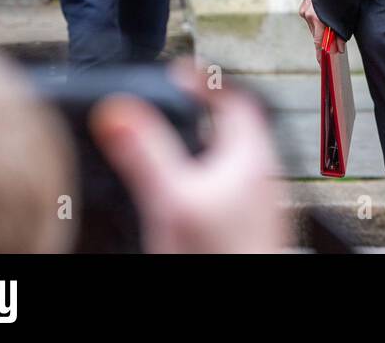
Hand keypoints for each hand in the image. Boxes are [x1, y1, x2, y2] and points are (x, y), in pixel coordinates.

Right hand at [88, 58, 288, 253]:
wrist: (243, 313)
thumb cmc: (221, 258)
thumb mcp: (172, 199)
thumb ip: (145, 153)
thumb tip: (118, 110)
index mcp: (252, 156)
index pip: (236, 98)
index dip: (206, 80)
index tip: (179, 72)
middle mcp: (265, 175)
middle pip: (236, 127)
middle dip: (202, 114)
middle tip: (174, 105)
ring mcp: (262, 203)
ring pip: (234, 160)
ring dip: (204, 148)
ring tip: (173, 147)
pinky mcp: (253, 228)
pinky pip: (232, 188)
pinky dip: (207, 178)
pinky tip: (186, 195)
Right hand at [300, 0, 345, 60]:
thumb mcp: (341, 16)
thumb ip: (339, 33)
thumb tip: (340, 49)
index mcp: (319, 18)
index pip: (319, 42)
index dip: (321, 54)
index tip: (321, 63)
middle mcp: (309, 15)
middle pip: (317, 36)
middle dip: (324, 42)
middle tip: (332, 47)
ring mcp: (304, 12)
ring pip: (314, 28)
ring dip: (321, 31)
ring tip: (327, 25)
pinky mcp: (302, 9)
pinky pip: (310, 21)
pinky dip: (316, 22)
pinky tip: (320, 17)